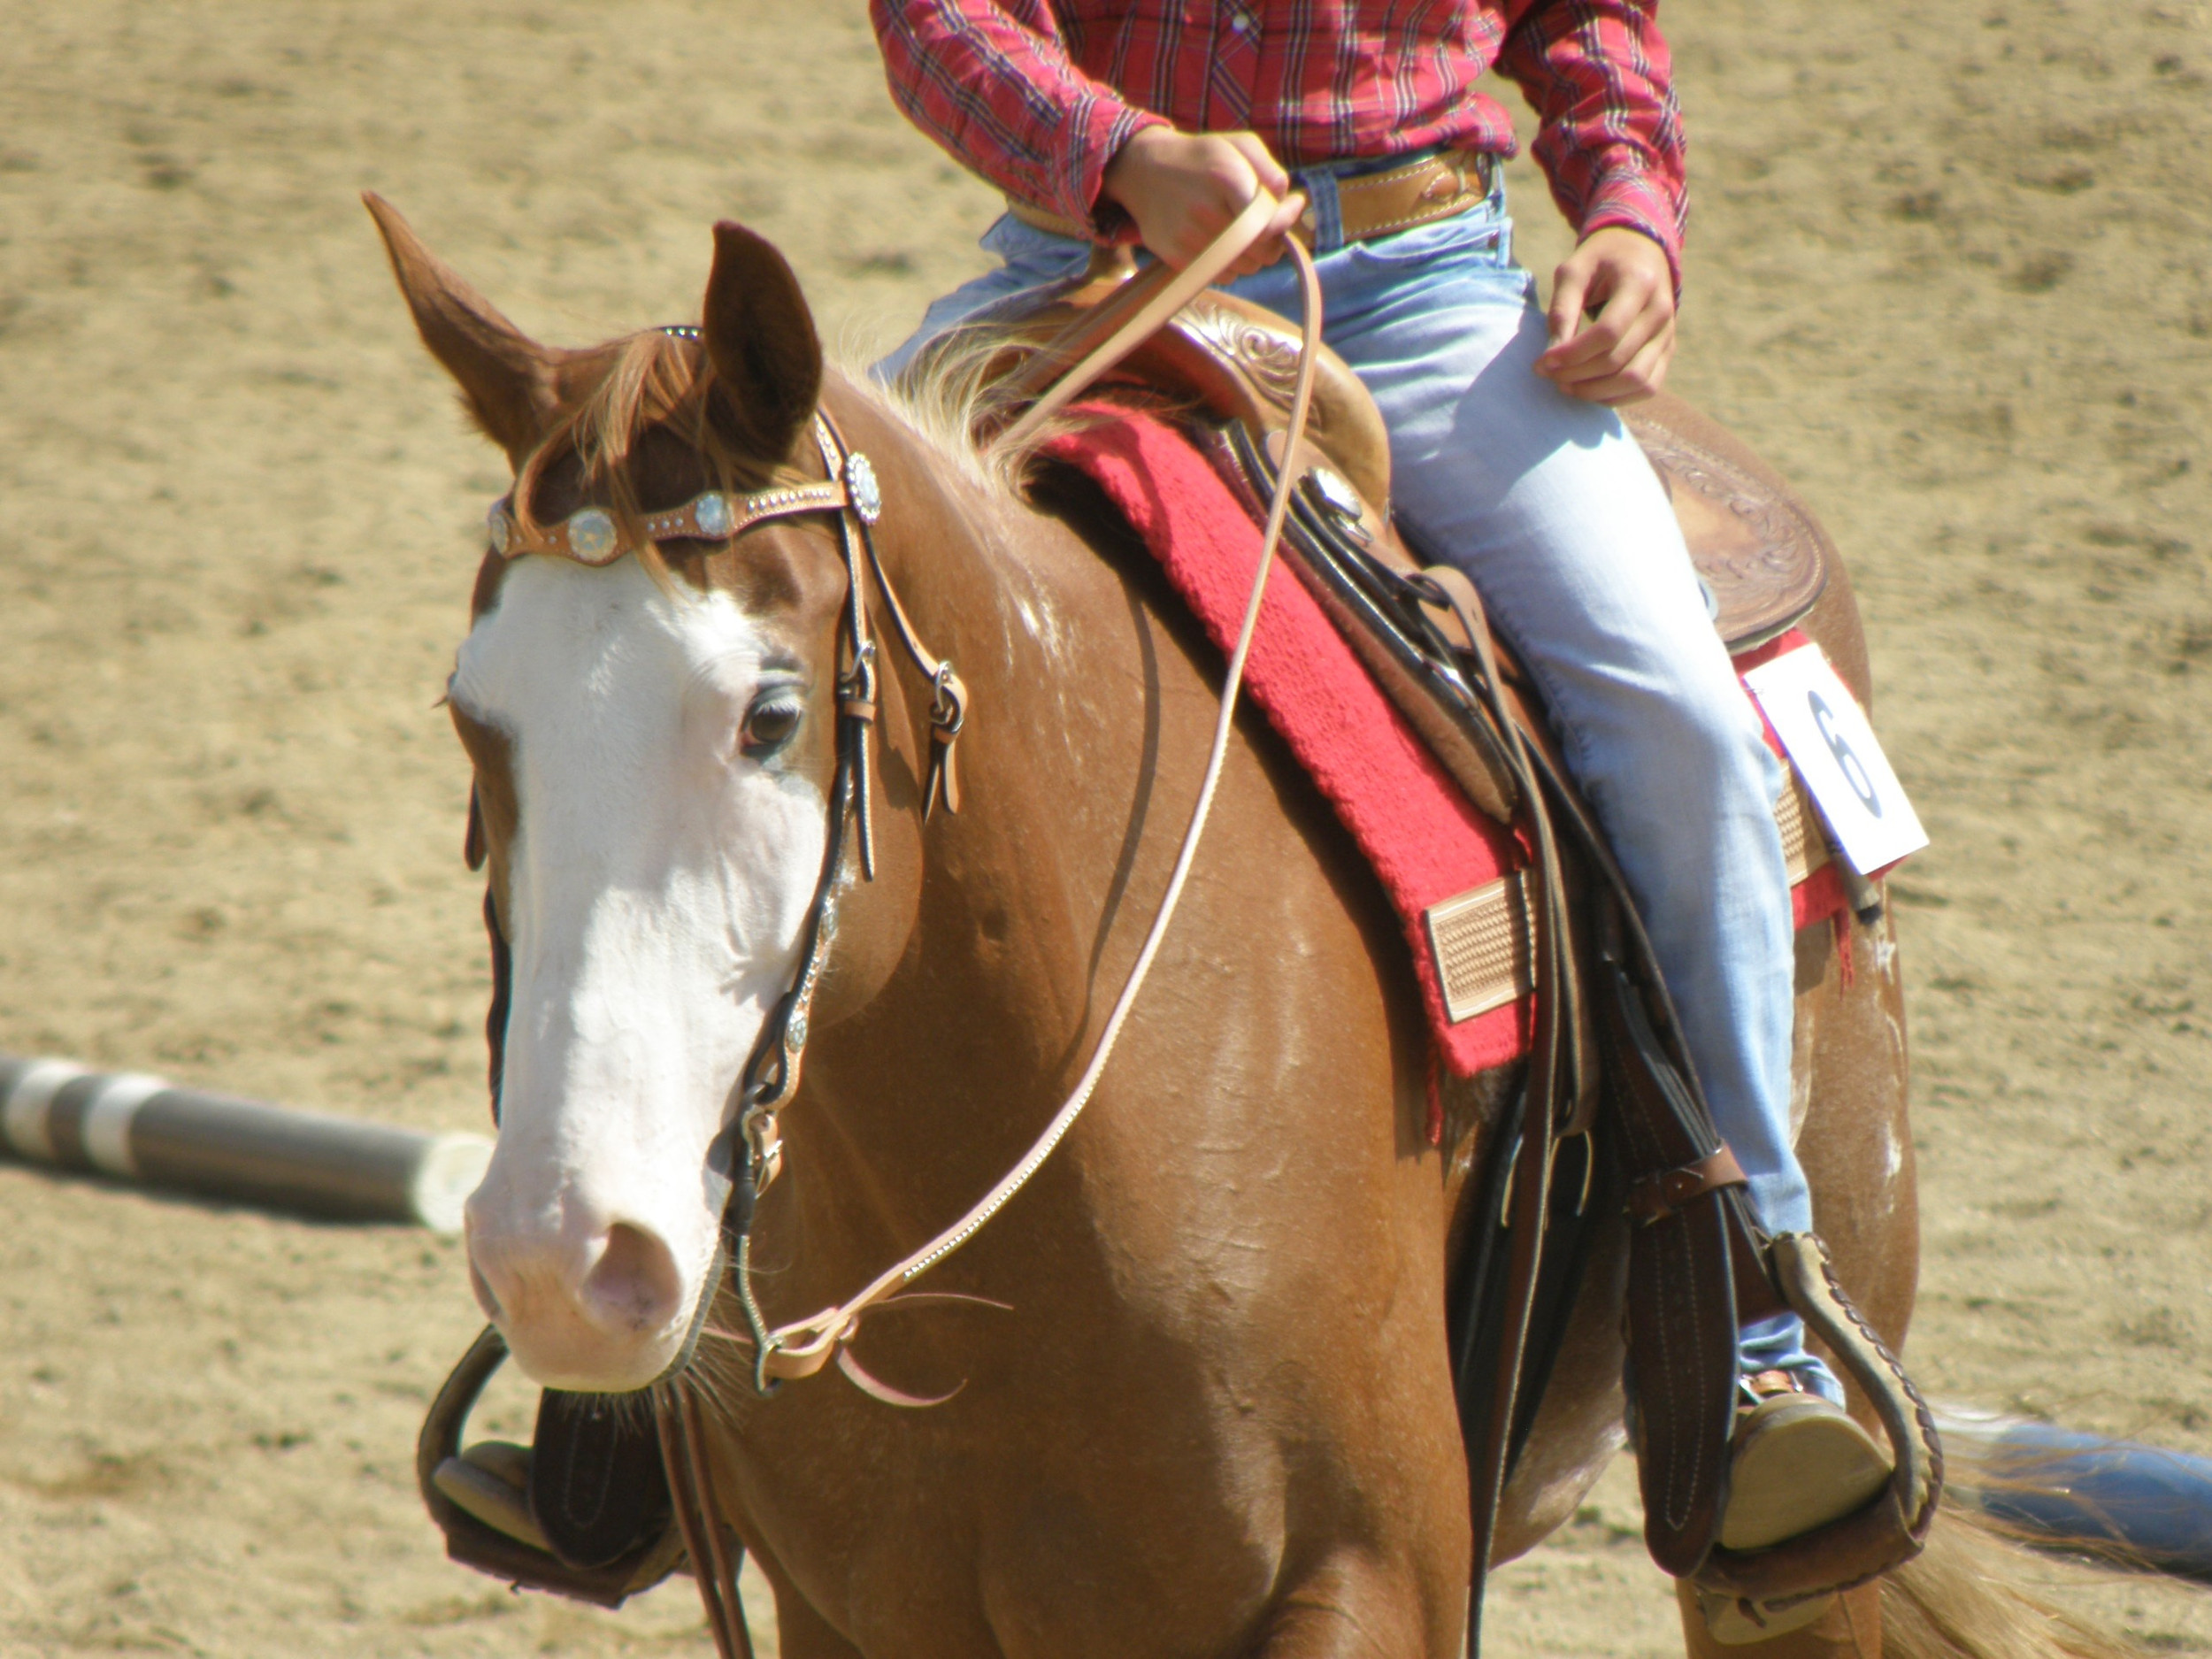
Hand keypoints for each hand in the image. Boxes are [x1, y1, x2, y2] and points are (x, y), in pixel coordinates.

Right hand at [1100, 125, 1306, 276]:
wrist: (1143, 169)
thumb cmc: (1201, 158)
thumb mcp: (1241, 146)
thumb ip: (1272, 173)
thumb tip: (1292, 205)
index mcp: (1226, 179)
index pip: (1270, 226)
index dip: (1285, 224)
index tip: (1286, 211)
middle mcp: (1205, 211)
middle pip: (1260, 252)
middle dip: (1271, 242)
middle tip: (1265, 226)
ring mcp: (1188, 238)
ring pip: (1243, 268)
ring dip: (1250, 256)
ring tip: (1241, 233)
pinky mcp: (1175, 257)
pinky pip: (1220, 276)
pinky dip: (1228, 265)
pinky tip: (1220, 243)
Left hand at [1535, 226, 1676, 403]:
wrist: (1640, 253)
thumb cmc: (1600, 260)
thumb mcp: (1574, 270)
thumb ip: (1562, 310)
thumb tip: (1551, 358)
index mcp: (1640, 283)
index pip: (1608, 332)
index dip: (1573, 354)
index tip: (1543, 361)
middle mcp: (1661, 310)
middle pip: (1618, 360)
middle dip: (1577, 374)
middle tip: (1548, 374)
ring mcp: (1668, 333)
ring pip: (1636, 380)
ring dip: (1595, 391)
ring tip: (1565, 385)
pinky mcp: (1667, 351)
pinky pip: (1647, 387)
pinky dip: (1616, 397)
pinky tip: (1589, 390)